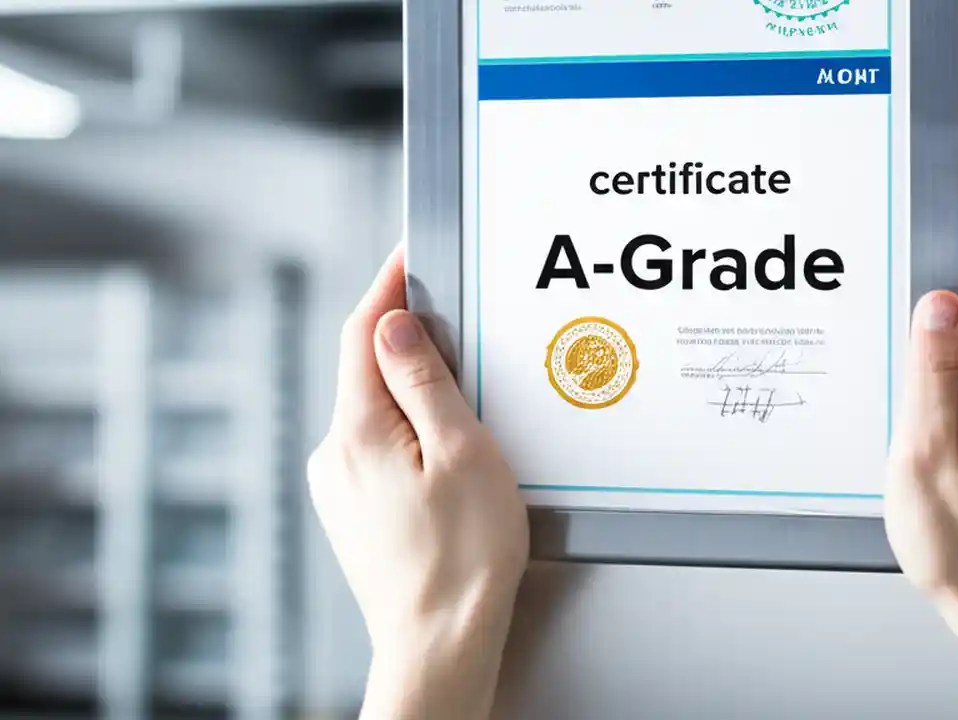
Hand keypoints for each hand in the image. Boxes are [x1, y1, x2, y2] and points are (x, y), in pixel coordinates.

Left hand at [308, 246, 528, 719]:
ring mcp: (339, 487)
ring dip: (410, 386)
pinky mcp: (354, 511)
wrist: (439, 643)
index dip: (387, 286)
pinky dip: (407, 427)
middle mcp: (335, 455)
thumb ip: (424, 382)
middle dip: (406, 336)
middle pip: (366, 368)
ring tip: (464, 389)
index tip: (409, 253)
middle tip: (455, 315)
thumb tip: (393, 323)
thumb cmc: (464, 557)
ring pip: (373, 410)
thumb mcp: (462, 452)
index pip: (362, 333)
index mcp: (359, 431)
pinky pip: (377, 446)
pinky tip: (447, 447)